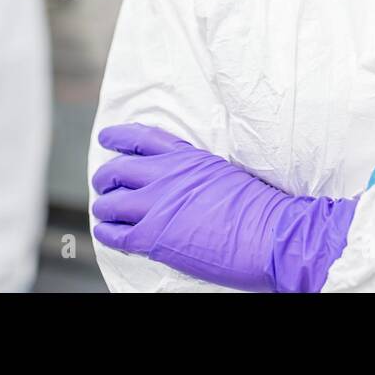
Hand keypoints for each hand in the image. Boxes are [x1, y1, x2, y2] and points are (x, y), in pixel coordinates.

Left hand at [91, 123, 356, 292]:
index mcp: (185, 157)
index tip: (107, 137)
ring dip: (104, 207)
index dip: (119, 136)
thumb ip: (197, 173)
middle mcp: (165, 176)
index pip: (142, 138)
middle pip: (118, 169)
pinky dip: (107, 233)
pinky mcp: (153, 238)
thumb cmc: (259, 207)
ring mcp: (156, 206)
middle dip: (105, 177)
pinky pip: (116, 234)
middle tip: (103, 184)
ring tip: (104, 212)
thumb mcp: (224, 173)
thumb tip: (187, 184)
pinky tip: (107, 234)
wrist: (271, 233)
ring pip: (111, 202)